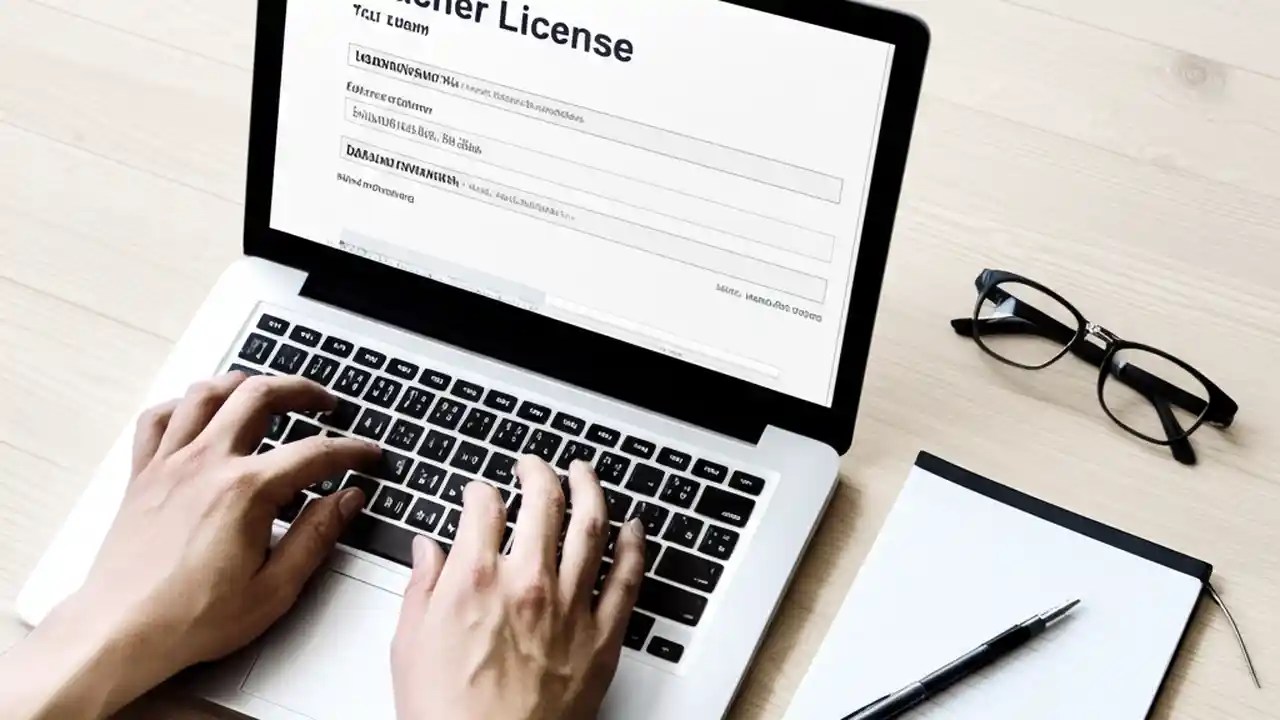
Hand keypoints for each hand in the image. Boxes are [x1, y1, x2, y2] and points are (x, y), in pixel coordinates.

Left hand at [0, 372, 379, 719]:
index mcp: (245, 491)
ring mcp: (169, 464)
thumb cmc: (191, 618)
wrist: (122, 631)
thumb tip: (346, 501)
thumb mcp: (274, 589)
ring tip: (267, 390)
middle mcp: (206, 464)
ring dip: (243, 383)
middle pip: (259, 396)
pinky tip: (199, 412)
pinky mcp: (142, 476)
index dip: (351, 450)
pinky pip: (157, 419)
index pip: (313, 453)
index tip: (367, 454)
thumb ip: (316, 536)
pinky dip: (182, 405)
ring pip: (206, 394)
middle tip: (325, 402)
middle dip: (301, 390)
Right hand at [392, 457, 645, 719]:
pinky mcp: (602, 637)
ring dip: (589, 488)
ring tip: (584, 472)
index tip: (480, 492)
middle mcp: (528, 583)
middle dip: (538, 472)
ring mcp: (570, 607)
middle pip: (543, 501)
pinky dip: (633, 545)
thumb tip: (426, 552)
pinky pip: (627, 578)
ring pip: (591, 526)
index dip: (480, 490)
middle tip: (534, 465)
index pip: (483, 506)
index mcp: (475, 579)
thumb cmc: (447, 716)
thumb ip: (420, 588)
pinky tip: (633, 528)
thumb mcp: (409, 646)